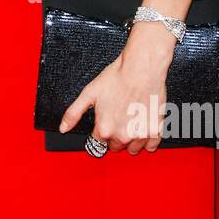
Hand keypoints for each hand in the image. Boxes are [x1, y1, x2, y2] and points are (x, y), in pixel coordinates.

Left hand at [58, 22, 175, 154]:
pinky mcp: (155, 130)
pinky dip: (148, 141)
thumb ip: (73, 113)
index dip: (100, 131)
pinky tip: (143, 128)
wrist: (141, 68)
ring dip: (130, 140)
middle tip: (118, 119)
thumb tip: (63, 128)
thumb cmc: (117, 77)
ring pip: (133, 149)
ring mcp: (140, 134)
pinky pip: (151, 146)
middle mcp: (122, 135)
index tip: (104, 123)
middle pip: (115, 146)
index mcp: (104, 129)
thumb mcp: (88, 93)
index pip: (98, 143)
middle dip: (115, 136)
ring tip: (130, 123)